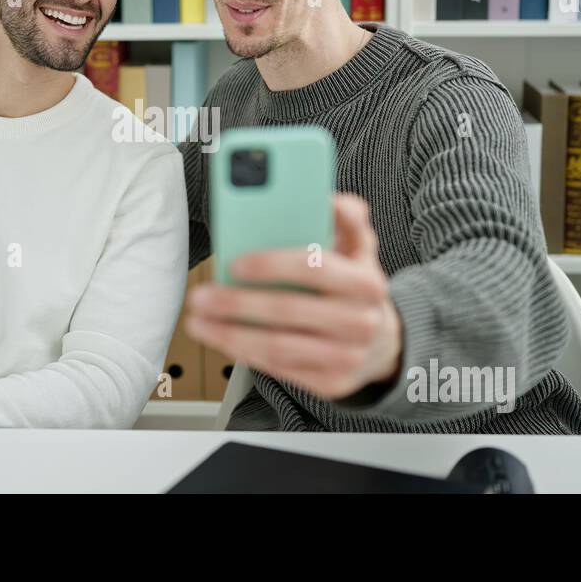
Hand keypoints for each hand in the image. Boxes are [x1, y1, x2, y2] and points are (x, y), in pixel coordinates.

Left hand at [185, 193, 402, 400]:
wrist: (382, 343)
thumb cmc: (354, 286)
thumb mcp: (359, 248)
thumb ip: (345, 218)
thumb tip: (328, 198)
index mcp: (366, 281)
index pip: (315, 268)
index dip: (272, 265)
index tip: (234, 262)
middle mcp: (361, 321)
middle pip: (288, 311)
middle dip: (236, 303)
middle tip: (200, 296)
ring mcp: (348, 357)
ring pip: (278, 346)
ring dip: (230, 334)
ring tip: (198, 321)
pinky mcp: (331, 383)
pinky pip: (279, 368)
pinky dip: (244, 353)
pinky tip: (221, 339)